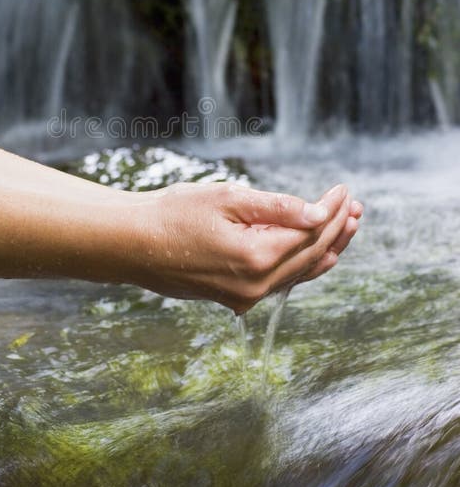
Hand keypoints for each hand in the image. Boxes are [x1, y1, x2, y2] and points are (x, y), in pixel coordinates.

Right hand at [131, 182, 361, 312]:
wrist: (132, 244)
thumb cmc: (173, 215)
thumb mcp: (227, 199)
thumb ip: (276, 207)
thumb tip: (318, 212)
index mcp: (256, 258)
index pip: (311, 233)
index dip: (332, 210)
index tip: (343, 189)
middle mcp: (256, 286)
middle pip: (312, 255)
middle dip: (337, 229)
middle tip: (354, 205)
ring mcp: (246, 297)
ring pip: (299, 272)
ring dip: (326, 247)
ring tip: (348, 226)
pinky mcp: (235, 298)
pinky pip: (281, 281)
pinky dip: (302, 265)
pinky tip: (318, 256)